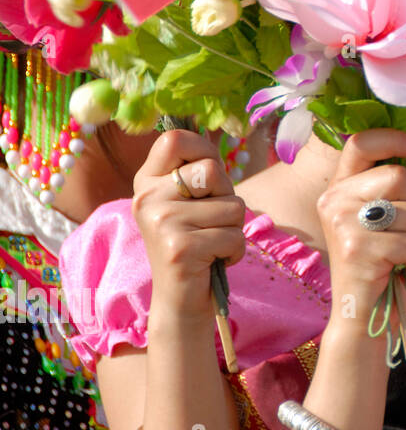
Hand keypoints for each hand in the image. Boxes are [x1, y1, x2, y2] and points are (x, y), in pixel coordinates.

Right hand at [132, 130, 246, 319]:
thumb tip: (212, 130)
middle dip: (227, 197)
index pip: (175, 139)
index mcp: (147, 181)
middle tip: (210, 221)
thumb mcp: (192, 200)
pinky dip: (234, 251)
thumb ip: (200, 171)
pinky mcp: (179, 248)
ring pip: (232, 206)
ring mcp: (161, 222)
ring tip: (211, 243)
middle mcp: (147, 198)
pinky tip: (214, 260)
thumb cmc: (197, 242)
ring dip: (233, 229)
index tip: (208, 177)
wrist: (181, 299)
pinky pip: (234, 236)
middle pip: (212, 171)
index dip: (203, 150)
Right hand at [315, 130, 405, 338]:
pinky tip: (403, 273)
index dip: (395, 138)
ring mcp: (343, 223)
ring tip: (404, 256)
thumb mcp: (383, 220)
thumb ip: (391, 190)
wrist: (363, 317)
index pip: (362, 143)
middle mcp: (334, 200)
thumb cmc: (382, 266)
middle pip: (399, 176)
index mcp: (339, 188)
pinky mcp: (357, 248)